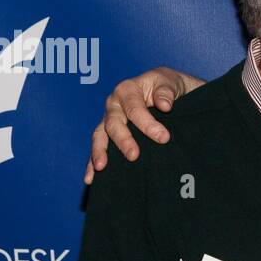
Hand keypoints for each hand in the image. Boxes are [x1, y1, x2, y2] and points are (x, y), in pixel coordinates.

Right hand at [83, 67, 204, 182]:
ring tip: (102, 167)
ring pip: (100, 136)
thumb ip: (166, 92)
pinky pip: (98, 148)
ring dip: (100, 152)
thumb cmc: (167, 85)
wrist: (166, 91)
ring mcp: (109, 120)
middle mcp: (114, 104)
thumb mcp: (169, 82)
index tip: (164, 138)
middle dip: (123, 140)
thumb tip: (164, 105)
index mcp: (127, 89)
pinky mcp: (108, 134)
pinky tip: (91, 178)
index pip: (134, 109)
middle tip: (134, 156)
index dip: (147, 124)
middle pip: (114, 123)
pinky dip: (92, 162)